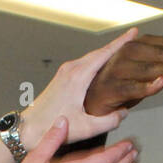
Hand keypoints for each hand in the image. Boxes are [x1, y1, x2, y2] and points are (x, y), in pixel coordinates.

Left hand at [18, 28, 142, 149]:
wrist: (28, 128)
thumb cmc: (52, 127)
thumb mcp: (86, 129)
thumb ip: (109, 121)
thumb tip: (124, 113)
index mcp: (78, 77)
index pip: (104, 53)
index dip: (121, 42)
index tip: (134, 32)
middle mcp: (71, 69)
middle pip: (99, 52)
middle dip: (117, 45)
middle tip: (134, 41)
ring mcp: (65, 72)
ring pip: (91, 57)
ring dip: (107, 53)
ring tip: (123, 53)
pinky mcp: (62, 77)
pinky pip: (84, 63)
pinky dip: (97, 61)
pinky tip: (104, 67)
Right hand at [83, 34, 162, 114]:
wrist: (89, 104)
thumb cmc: (118, 87)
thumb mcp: (143, 74)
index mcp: (133, 48)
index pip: (162, 44)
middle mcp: (125, 56)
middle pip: (157, 54)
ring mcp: (116, 72)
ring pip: (147, 69)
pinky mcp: (110, 89)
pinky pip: (131, 88)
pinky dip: (147, 86)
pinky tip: (161, 83)